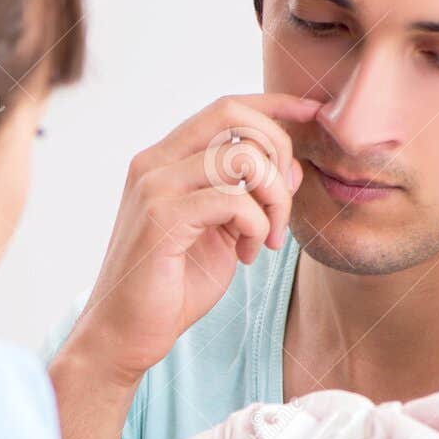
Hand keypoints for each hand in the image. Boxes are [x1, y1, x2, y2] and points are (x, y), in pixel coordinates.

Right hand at [62, 95, 318, 384]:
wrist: (124, 333)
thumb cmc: (171, 286)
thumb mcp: (223, 233)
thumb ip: (249, 196)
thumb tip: (291, 168)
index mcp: (165, 160)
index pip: (225, 109)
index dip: (275, 105)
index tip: (314, 114)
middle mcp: (154, 163)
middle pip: (234, 117)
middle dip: (278, 151)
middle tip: (282, 203)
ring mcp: (154, 186)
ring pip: (241, 157)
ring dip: (273, 199)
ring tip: (268, 238)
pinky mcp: (162, 217)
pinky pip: (234, 200)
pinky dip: (257, 227)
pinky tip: (248, 255)